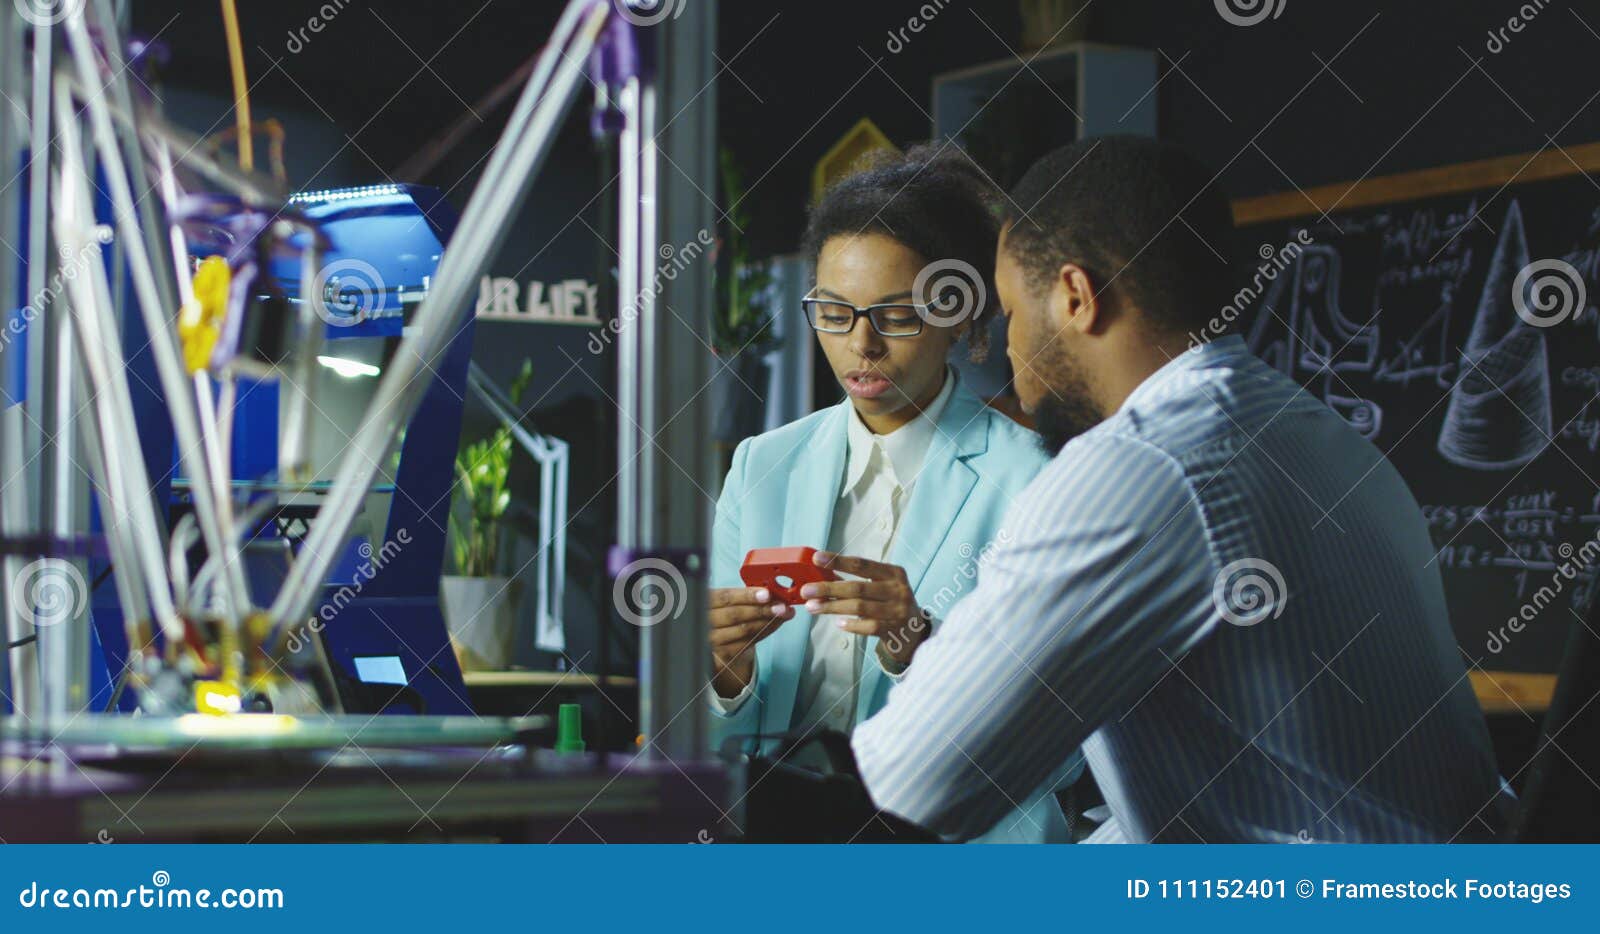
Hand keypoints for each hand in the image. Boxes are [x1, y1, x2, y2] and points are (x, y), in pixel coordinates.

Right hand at [708, 587, 792, 697]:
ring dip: (766, 621)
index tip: (766, 594)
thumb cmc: (727, 614)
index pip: (725, 597)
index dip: (746, 595)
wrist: (717, 640)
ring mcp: (711, 639)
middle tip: (781, 606)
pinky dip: (764, 632)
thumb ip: (748, 596)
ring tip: (783, 614)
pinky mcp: (721, 655)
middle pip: (734, 614)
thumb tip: (774, 592)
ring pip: (743, 630)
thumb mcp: (731, 601)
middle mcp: (704, 620)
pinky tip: (774, 624)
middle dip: (761, 609)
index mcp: (704, 600)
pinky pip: (746, 644)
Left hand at [800, 551, 929, 667]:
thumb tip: (821, 576)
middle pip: (857, 587)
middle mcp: (898, 589)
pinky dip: (851, 625)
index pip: (862, 564)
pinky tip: (838, 623)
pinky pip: (868, 626)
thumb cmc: (890, 603)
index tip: (817, 558)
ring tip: (812, 607)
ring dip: (832, 607)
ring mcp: (897, 610)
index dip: (838, 561)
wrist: (914, 632)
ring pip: (859, 607)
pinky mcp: (894, 629)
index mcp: (893, 573)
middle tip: (807, 590)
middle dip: (829, 588)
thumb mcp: (881, 587)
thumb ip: (856, 581)